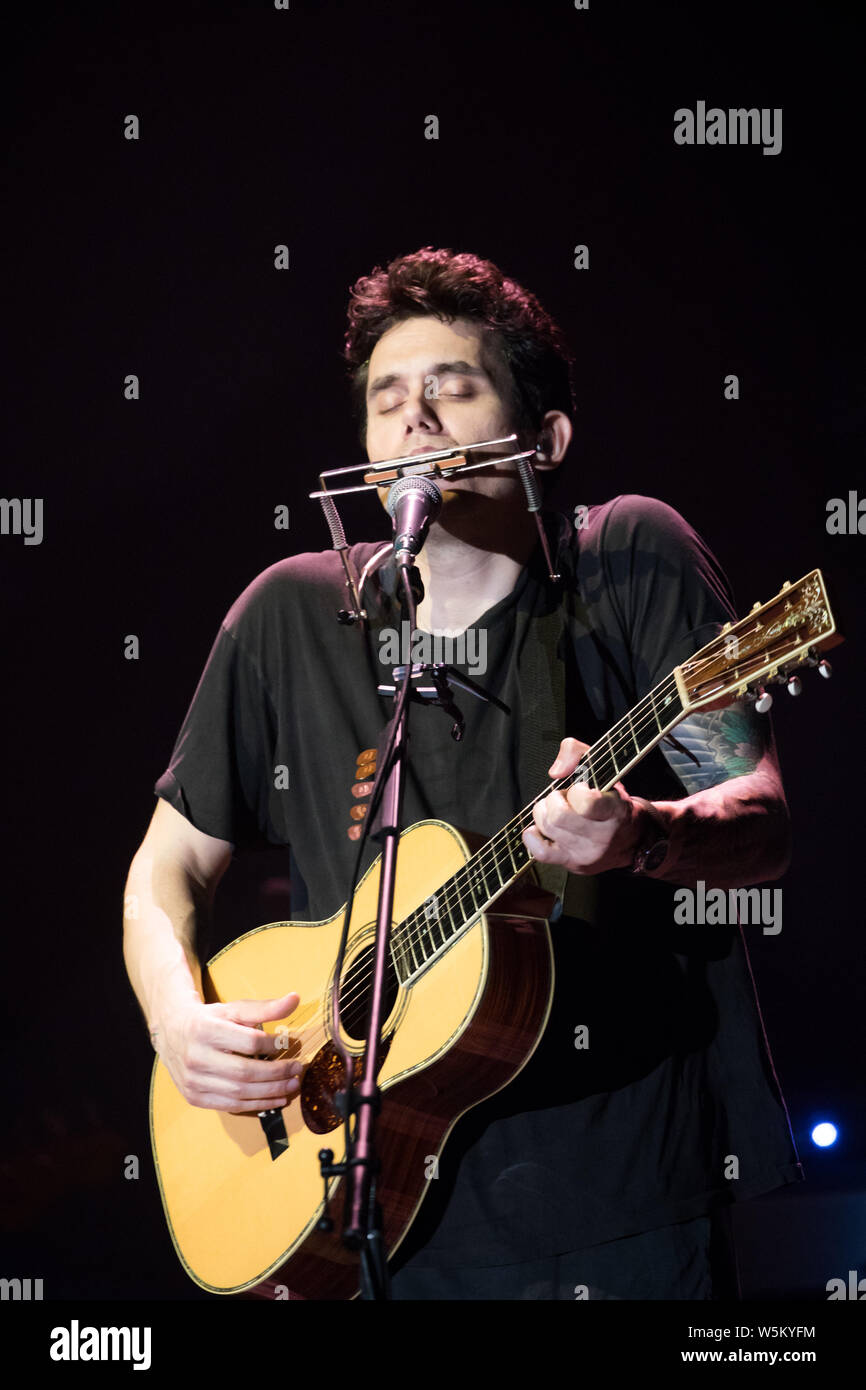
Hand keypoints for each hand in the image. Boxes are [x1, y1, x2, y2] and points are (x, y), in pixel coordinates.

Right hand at [151, 990, 304, 1112]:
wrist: (172, 1032)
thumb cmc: (209, 1019)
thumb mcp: (234, 1009)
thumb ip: (265, 1007)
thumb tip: (295, 999)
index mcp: (206, 1030)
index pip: (249, 1042)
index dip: (273, 1045)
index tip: (290, 1044)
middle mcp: (196, 1057)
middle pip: (245, 1072)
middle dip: (277, 1074)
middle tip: (297, 1070)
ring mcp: (193, 1080)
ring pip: (239, 1093)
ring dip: (271, 1092)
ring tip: (291, 1086)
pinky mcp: (194, 1097)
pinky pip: (230, 1106)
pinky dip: (256, 1105)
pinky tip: (275, 1099)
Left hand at [522, 737, 642, 874]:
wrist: (632, 839)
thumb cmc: (614, 801)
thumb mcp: (603, 767)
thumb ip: (575, 752)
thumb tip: (555, 772)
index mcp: (615, 811)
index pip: (586, 803)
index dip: (576, 791)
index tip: (582, 789)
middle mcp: (602, 837)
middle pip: (558, 816)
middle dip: (554, 800)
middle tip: (564, 799)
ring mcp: (586, 854)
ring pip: (546, 828)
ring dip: (545, 813)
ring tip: (559, 811)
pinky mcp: (572, 864)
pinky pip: (539, 852)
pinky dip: (534, 835)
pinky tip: (544, 828)